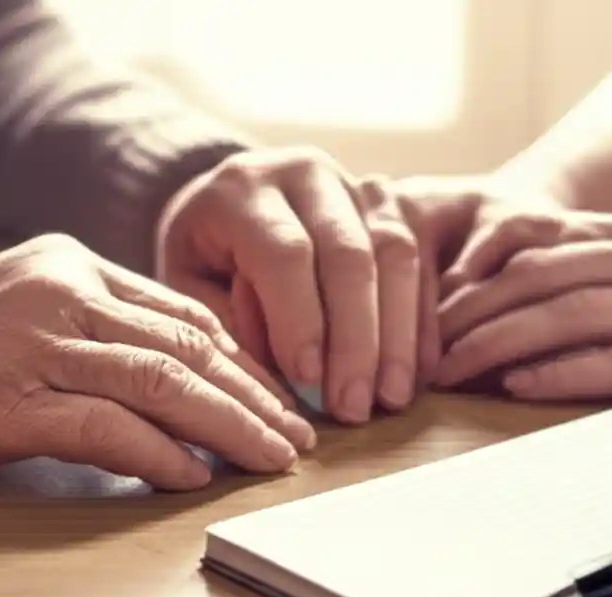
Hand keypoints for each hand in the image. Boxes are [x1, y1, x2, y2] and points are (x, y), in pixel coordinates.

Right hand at [0, 236, 314, 489]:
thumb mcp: (10, 312)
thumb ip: (83, 332)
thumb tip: (163, 384)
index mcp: (66, 266)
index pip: (182, 313)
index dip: (241, 360)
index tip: (275, 398)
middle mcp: (57, 291)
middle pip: (188, 346)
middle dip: (254, 395)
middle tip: (297, 436)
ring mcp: (28, 343)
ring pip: (162, 382)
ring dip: (231, 425)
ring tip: (272, 458)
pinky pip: (103, 426)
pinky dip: (157, 454)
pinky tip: (192, 475)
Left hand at [158, 147, 434, 423]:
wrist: (229, 202)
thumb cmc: (204, 256)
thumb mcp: (192, 288)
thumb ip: (233, 325)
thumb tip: (297, 379)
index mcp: (243, 189)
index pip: (284, 253)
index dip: (300, 318)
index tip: (308, 379)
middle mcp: (306, 173)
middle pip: (348, 253)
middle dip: (356, 339)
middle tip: (354, 407)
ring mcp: (354, 184)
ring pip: (392, 255)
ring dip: (397, 335)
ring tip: (392, 398)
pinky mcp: (391, 204)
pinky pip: (418, 262)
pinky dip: (419, 321)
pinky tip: (417, 373)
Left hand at [433, 210, 611, 397]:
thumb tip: (554, 282)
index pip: (543, 247)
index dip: (480, 277)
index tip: (434, 307)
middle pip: (543, 279)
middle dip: (472, 312)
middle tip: (421, 346)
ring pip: (574, 314)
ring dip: (501, 342)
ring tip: (450, 368)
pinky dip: (569, 372)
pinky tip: (522, 384)